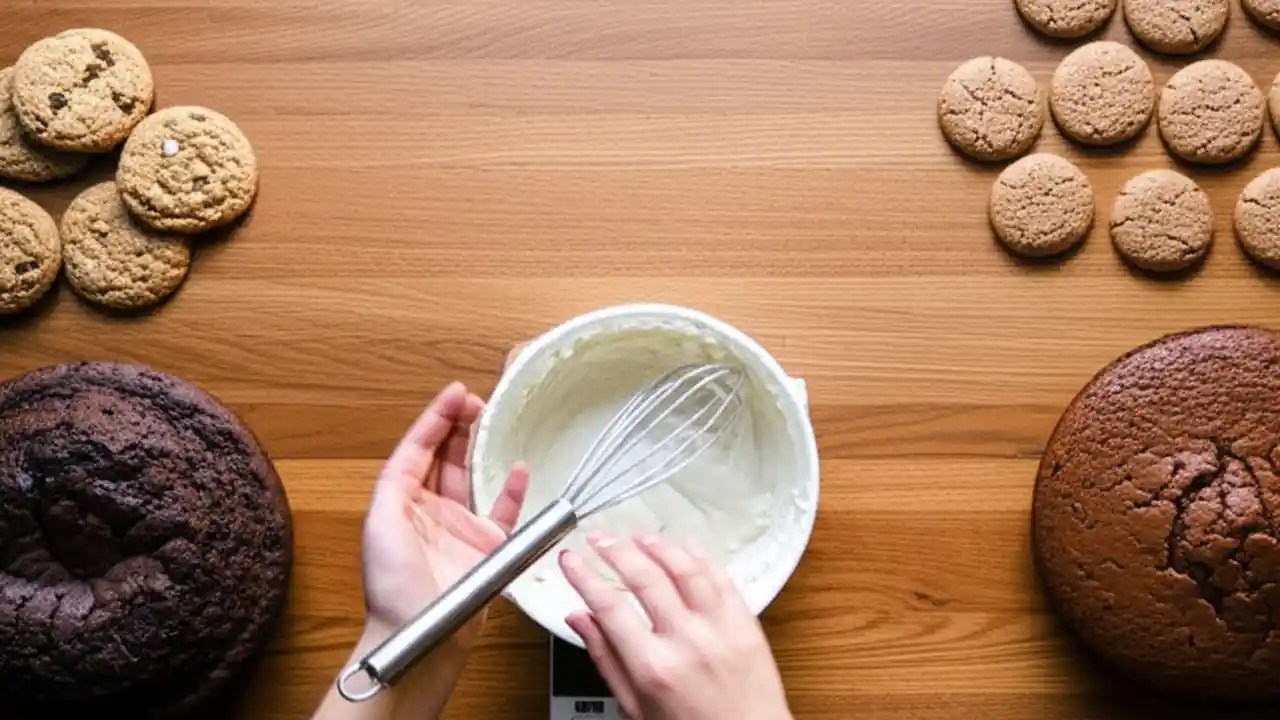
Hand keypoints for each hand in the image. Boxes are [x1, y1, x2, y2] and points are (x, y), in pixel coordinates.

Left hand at [363, 381, 527, 643]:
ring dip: (481, 446)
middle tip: (476, 401)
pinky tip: (517, 468)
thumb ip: (398, 481)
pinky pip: (504, 509)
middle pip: (447, 455)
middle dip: (458, 424)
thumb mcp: (380, 523)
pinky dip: (512, 488)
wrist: (422, 634)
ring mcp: (461, 526)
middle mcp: (432, 509)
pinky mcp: (488, 545)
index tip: (456, 393)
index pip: (419, 448)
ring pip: (473, 474)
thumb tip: (420, 446)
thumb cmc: (393, 586)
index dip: (435, 418)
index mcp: (402, 501)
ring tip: (491, 419)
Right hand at [559, 533, 791, 719]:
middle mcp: (688, 642)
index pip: (609, 606)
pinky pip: (722, 578)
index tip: (570, 559)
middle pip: (646, 577)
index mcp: (654, 667)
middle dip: (616, 550)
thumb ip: (605, 658)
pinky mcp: (746, 624)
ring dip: (659, 545)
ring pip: (686, 568)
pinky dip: (701, 557)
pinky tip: (685, 546)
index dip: (583, 576)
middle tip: (599, 537)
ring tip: (637, 535)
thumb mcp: (635, 707)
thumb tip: (578, 618)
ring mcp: (721, 629)